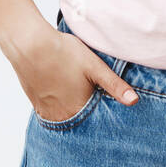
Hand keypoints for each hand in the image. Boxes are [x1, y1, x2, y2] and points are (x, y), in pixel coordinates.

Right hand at [9, 25, 138, 121]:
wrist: (31, 45)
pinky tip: (62, 91)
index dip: (101, 113)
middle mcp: (61, 115)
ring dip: (72, 110)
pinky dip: (58, 105)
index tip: (105, 105)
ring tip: (77, 94)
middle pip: (79, 120)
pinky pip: (50, 111)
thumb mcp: (95, 67)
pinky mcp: (35, 102)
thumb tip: (134, 101)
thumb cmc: (65, 53)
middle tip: (91, 96)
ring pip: (64, 116)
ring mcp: (46, 110)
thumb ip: (115, 86)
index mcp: (78, 109)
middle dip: (87, 113)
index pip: (95, 121)